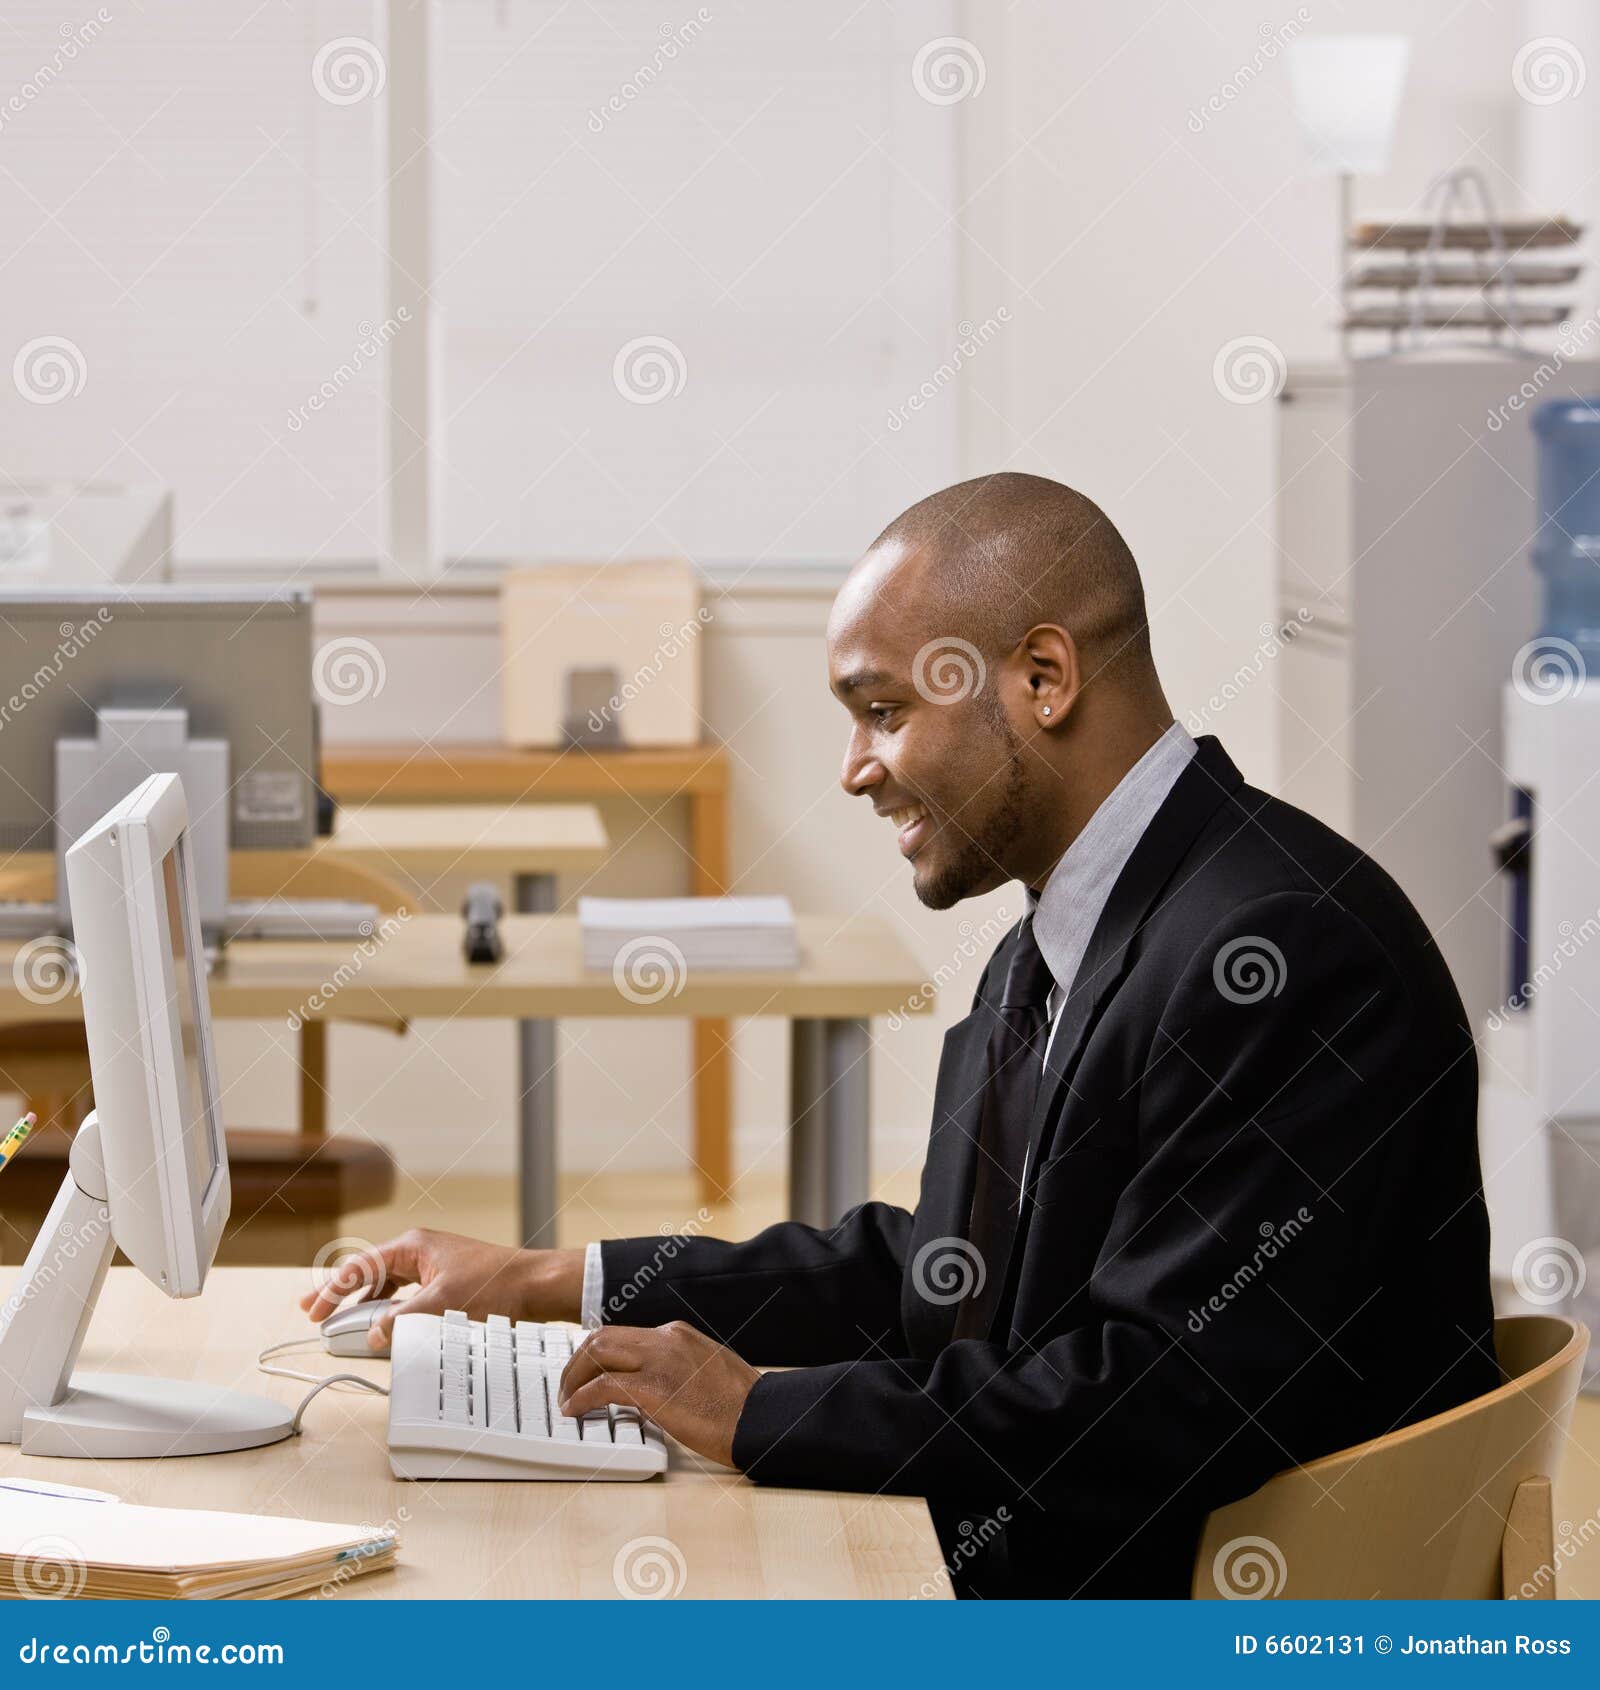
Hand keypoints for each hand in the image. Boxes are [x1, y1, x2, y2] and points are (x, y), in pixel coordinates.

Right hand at [299, 1228, 585, 1350]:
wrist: (534, 1285)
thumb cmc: (496, 1285)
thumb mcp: (443, 1304)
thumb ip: (402, 1319)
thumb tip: (373, 1334)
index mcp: (414, 1245)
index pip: (361, 1265)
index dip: (333, 1288)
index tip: (314, 1310)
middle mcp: (419, 1250)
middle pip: (368, 1271)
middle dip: (340, 1292)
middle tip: (313, 1311)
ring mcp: (432, 1265)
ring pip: (386, 1283)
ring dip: (364, 1302)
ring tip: (341, 1321)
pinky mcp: (443, 1281)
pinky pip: (404, 1293)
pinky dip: (388, 1307)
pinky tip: (380, 1324)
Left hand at [557, 1321, 759, 1467]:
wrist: (760, 1417)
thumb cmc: (739, 1404)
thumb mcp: (706, 1368)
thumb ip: (675, 1366)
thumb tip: (647, 1383)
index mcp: (677, 1333)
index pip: (622, 1334)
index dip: (595, 1354)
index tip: (584, 1373)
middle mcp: (666, 1338)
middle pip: (602, 1338)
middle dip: (576, 1362)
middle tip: (566, 1388)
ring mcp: (660, 1359)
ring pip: (597, 1352)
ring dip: (573, 1377)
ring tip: (567, 1400)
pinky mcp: (655, 1387)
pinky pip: (602, 1385)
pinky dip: (582, 1396)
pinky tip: (575, 1411)